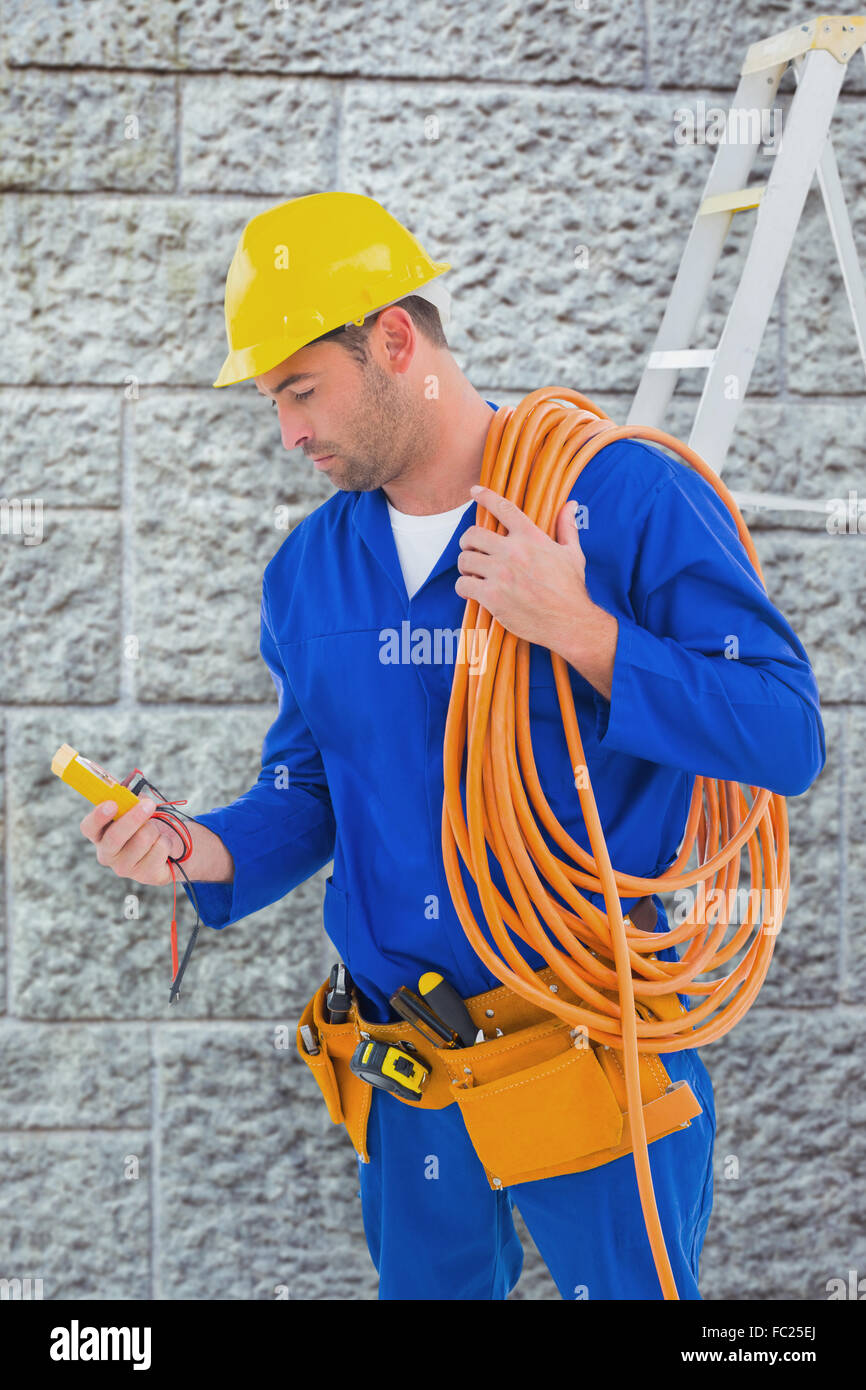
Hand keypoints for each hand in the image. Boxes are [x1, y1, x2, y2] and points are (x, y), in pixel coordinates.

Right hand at [80, 796, 182, 886]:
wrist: (169, 849)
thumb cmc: (146, 825)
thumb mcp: (136, 808)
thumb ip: (129, 799)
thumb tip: (130, 794)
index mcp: (99, 834)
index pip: (88, 827)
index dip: (98, 816)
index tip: (112, 804)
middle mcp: (107, 854)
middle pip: (115, 837)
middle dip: (134, 818)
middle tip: (149, 804)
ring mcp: (124, 868)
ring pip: (142, 839)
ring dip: (155, 828)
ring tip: (155, 831)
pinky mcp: (145, 876)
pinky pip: (160, 848)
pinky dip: (166, 840)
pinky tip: (162, 845)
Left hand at [455, 484, 618, 698]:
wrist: (570, 622)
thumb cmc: (572, 589)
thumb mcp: (573, 553)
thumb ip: (566, 527)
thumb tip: (571, 504)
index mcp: (531, 538)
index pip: (503, 509)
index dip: (485, 496)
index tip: (474, 491)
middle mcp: (513, 552)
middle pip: (472, 535)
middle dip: (468, 542)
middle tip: (472, 551)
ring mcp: (501, 574)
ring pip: (464, 560)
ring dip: (465, 567)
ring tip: (473, 573)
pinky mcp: (492, 597)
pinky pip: (463, 585)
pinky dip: (464, 588)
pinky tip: (472, 591)